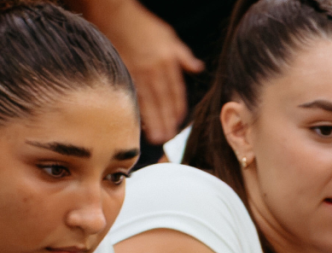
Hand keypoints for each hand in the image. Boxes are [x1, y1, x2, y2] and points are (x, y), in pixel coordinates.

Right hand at [84, 0, 202, 144]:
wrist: (114, 11)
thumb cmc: (141, 23)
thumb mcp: (168, 36)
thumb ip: (183, 56)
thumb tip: (197, 67)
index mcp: (168, 63)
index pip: (176, 92)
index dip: (177, 109)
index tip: (178, 124)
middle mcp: (155, 70)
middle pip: (164, 101)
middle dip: (167, 121)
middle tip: (168, 140)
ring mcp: (138, 71)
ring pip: (149, 102)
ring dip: (154, 122)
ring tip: (156, 138)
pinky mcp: (121, 70)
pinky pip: (131, 94)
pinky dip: (136, 109)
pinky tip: (137, 121)